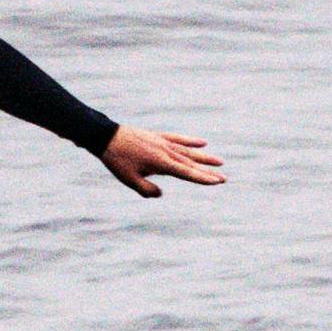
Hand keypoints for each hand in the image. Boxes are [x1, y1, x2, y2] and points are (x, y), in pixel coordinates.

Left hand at [105, 124, 222, 198]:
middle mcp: (166, 151)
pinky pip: (178, 139)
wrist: (107, 137)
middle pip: (191, 163)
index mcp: (160, 163)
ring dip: (204, 157)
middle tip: (224, 178)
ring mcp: (163, 142)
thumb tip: (160, 194)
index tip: (217, 181)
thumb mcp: (129, 179)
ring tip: (220, 162)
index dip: (202, 178)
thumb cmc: (117, 161)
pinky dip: (191, 141)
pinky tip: (203, 143)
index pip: (186, 173)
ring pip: (188, 151)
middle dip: (208, 172)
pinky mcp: (158, 136)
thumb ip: (146, 189)